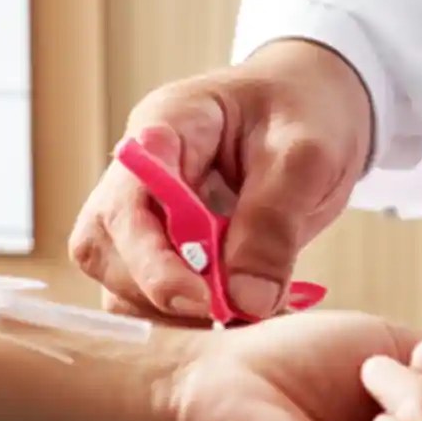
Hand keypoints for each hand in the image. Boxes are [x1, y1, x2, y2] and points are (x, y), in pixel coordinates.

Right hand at [68, 40, 371, 320]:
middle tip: (230, 311)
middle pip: (103, 248)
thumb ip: (273, 222)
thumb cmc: (307, 111)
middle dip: (159, 290)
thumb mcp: (306, 156)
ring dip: (172, 312)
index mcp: (161, 129)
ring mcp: (142, 212)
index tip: (206, 299)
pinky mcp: (160, 245)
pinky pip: (149, 296)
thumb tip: (245, 300)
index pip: (124, 204)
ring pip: (118, 281)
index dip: (152, 260)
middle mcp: (135, 174)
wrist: (318, 102)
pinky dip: (189, 318)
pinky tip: (239, 313)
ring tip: (243, 313)